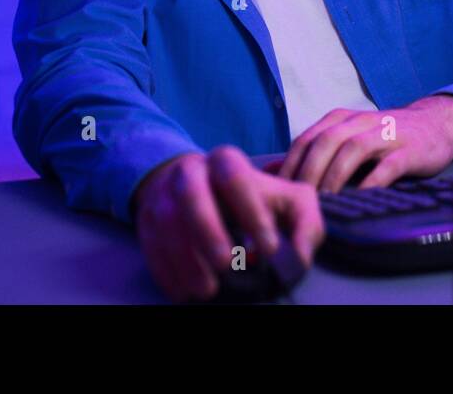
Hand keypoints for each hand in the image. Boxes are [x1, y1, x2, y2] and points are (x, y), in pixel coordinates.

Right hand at [132, 145, 324, 302]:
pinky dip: (166, 271)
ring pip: (166, 221)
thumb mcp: (285, 201)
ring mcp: (164, 195)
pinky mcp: (146, 220)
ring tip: (207, 289)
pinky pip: (150, 243)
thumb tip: (301, 256)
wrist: (198, 187)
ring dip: (185, 259)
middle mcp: (190, 172)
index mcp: (226, 161)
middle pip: (191, 193)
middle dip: (208, 230)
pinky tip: (184, 292)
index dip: (251, 211)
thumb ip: (305, 223)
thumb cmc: (251, 199)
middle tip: (227, 264)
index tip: (268, 249)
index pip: (235, 177)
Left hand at [277, 94, 452, 192]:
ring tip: (325, 200)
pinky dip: (371, 181)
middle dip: (309, 171)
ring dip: (335, 176)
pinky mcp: (408, 150)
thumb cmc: (384, 137)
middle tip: (299, 199)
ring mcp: (386, 134)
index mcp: (341, 118)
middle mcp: (360, 121)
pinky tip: (360, 197)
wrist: (435, 124)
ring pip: (353, 150)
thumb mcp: (347, 138)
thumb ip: (313, 152)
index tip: (279, 189)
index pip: (307, 138)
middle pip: (326, 142)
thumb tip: (273, 171)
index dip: (290, 164)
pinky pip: (387, 165)